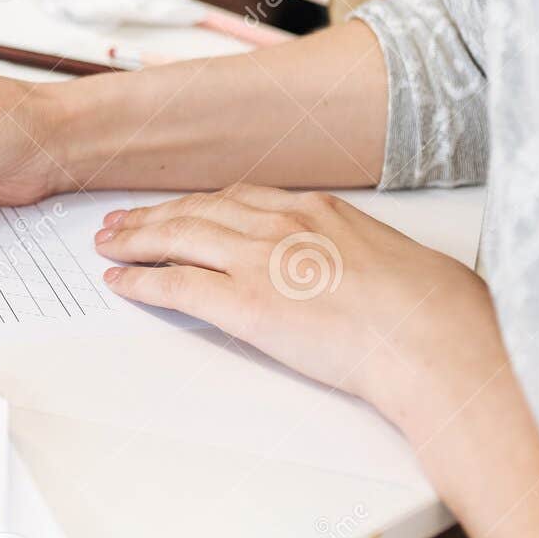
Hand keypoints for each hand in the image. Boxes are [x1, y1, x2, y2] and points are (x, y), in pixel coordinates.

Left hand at [93, 183, 505, 429]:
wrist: (430, 338)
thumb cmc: (428, 309)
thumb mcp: (389, 260)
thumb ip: (351, 257)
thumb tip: (346, 276)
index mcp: (317, 210)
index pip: (240, 199)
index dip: (199, 205)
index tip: (177, 209)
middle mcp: (281, 225)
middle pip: (198, 212)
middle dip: (154, 216)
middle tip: (121, 222)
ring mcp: (259, 261)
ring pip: (177, 238)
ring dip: (135, 241)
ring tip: (108, 245)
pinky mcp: (244, 303)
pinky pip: (176, 284)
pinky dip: (140, 280)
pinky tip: (120, 281)